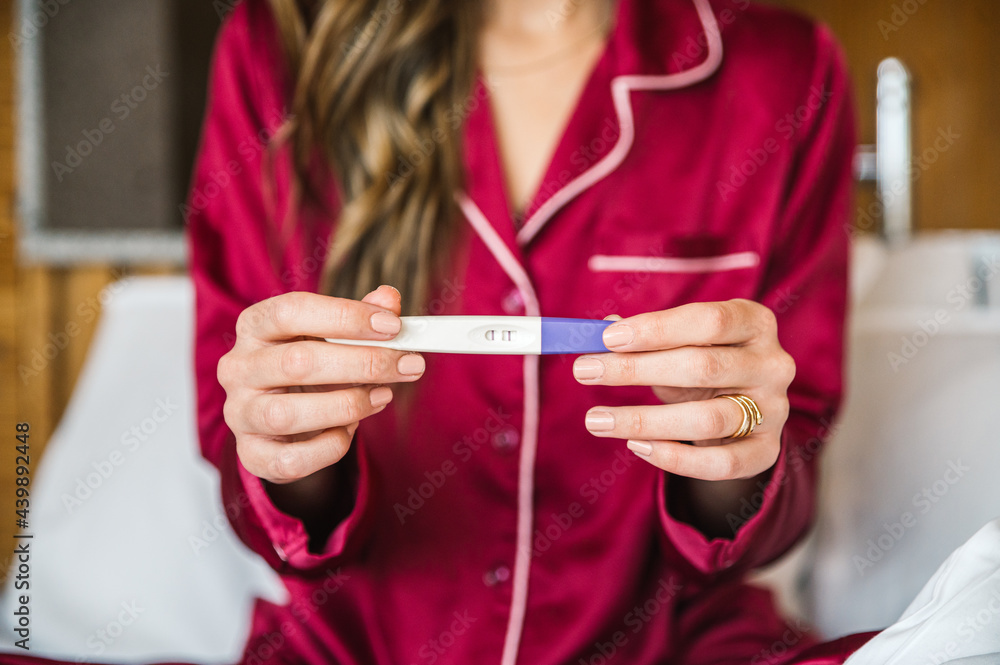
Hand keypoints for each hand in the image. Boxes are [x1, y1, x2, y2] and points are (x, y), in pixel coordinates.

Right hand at [218, 285, 424, 483]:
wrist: (283, 422)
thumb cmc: (311, 368)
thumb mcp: (333, 335)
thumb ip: (360, 317)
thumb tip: (389, 300)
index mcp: (255, 326)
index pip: (292, 311)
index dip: (346, 317)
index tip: (393, 327)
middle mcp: (238, 368)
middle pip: (298, 362)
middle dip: (364, 363)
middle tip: (408, 364)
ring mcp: (240, 414)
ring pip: (289, 413)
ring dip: (348, 405)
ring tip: (383, 396)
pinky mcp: (252, 454)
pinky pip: (292, 459)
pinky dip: (331, 447)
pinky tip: (350, 431)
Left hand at [573, 300, 795, 481]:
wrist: (746, 412)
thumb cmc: (705, 367)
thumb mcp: (681, 345)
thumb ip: (646, 337)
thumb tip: (601, 330)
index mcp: (754, 323)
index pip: (709, 320)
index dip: (657, 328)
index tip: (607, 338)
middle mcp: (773, 364)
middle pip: (702, 367)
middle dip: (636, 369)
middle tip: (584, 371)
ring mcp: (774, 410)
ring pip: (708, 419)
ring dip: (644, 420)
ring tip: (595, 419)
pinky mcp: (766, 451)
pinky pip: (721, 464)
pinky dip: (674, 458)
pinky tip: (636, 446)